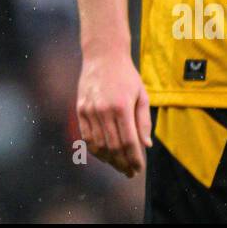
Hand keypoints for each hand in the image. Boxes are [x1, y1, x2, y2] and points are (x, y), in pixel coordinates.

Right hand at [76, 52, 152, 176]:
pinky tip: (104, 154)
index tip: (139, 169)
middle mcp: (103, 110)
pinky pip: (86, 136)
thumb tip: (146, 145)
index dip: (134, 158)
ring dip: (109, 159)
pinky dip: (95, 149)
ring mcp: (89, 110)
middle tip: (130, 172)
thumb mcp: (141, 95)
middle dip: (123, 163)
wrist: (103, 55)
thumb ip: (143, 121)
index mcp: (121, 106)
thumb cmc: (126, 75)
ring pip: (98, 144)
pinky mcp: (80, 109)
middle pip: (113, 146)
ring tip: (118, 165)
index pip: (128, 141)